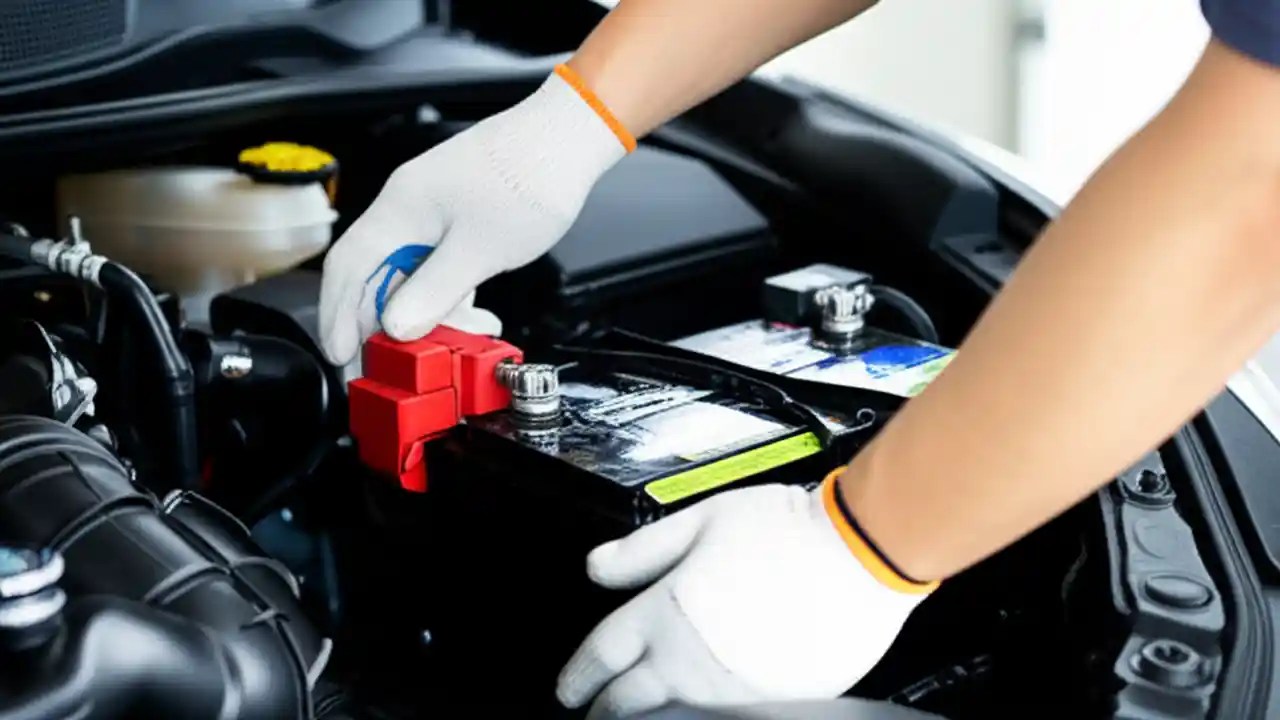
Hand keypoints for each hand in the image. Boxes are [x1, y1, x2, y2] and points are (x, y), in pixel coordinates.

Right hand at [318, 66, 631, 364]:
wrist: (572, 133)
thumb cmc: (531, 174)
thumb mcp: (480, 248)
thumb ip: (435, 291)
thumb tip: (397, 326)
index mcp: (401, 208)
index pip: (349, 267)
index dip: (338, 315)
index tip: (342, 355)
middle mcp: (410, 207)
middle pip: (377, 275)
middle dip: (381, 325)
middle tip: (389, 366)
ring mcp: (435, 212)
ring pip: (412, 274)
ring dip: (425, 313)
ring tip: (449, 345)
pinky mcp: (461, 218)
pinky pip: (439, 265)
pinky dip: (449, 295)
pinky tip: (473, 316)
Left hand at [556, 475, 934, 718]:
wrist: (858, 557)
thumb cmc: (788, 532)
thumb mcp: (701, 520)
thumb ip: (642, 549)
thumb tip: (598, 567)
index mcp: (666, 611)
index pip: (603, 654)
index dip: (578, 674)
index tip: (567, 687)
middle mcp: (690, 660)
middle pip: (628, 699)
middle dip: (604, 708)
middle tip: (593, 710)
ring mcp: (730, 689)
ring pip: (670, 716)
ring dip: (648, 715)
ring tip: (635, 716)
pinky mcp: (769, 704)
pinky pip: (719, 718)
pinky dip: (697, 715)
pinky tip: (695, 710)